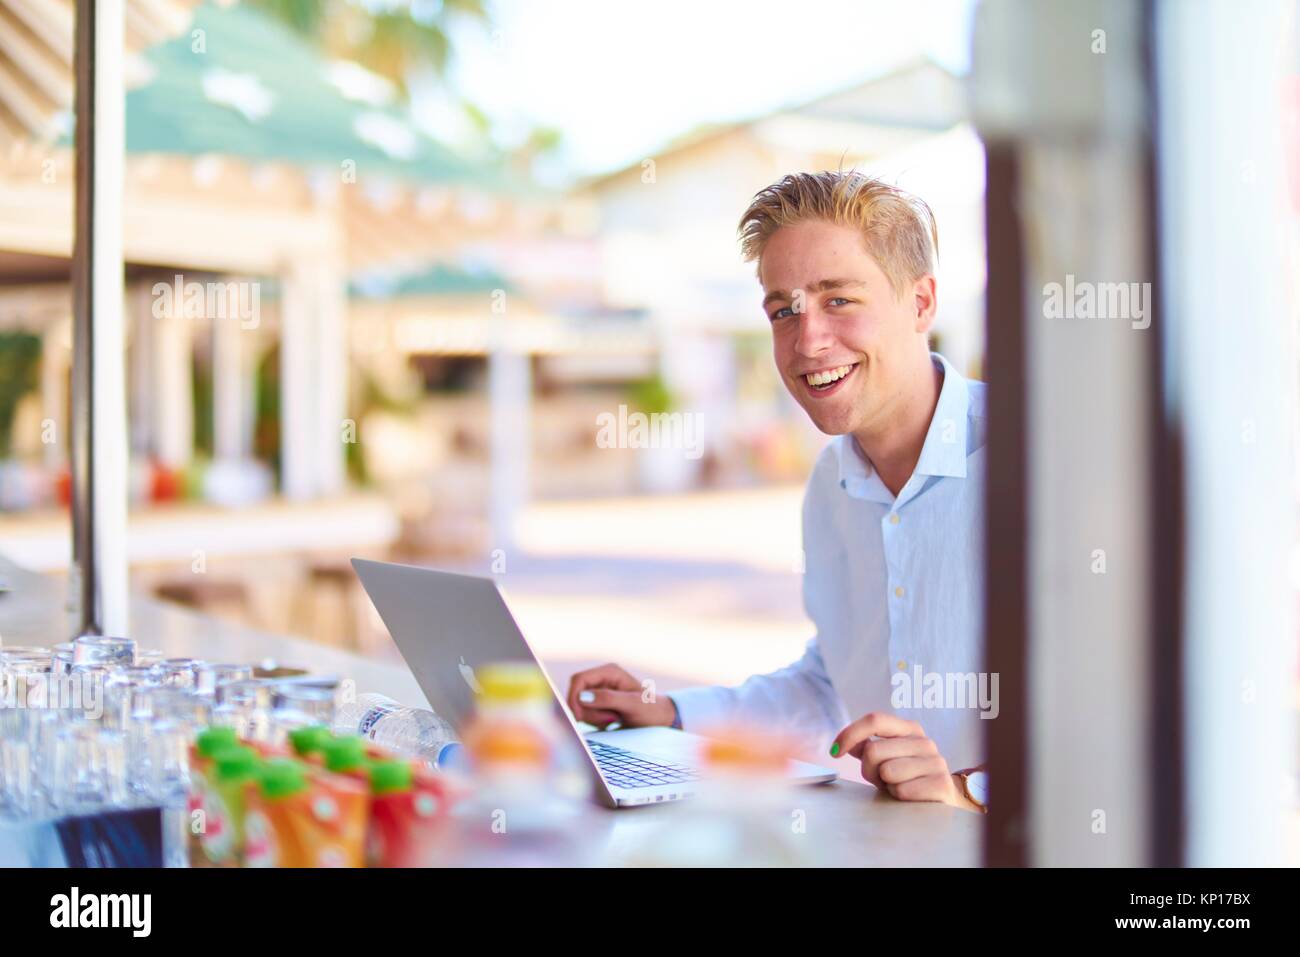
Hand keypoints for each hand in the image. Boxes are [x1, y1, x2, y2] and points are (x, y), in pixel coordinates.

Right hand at [566, 663, 676, 728]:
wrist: (660, 722)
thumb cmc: (651, 710)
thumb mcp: (633, 705)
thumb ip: (609, 699)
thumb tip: (583, 697)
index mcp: (609, 672)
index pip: (579, 679)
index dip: (574, 697)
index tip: (578, 716)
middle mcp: (602, 679)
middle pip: (577, 695)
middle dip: (588, 711)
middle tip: (610, 720)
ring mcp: (599, 692)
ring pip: (580, 706)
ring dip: (594, 718)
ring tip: (615, 720)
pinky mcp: (598, 704)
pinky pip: (585, 714)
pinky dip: (595, 722)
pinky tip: (611, 722)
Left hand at [831, 712, 980, 811]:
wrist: (942, 799)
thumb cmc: (907, 777)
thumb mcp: (884, 758)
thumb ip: (864, 746)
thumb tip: (842, 744)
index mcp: (909, 729)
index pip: (875, 720)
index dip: (850, 734)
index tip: (835, 752)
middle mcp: (925, 741)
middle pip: (873, 751)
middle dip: (869, 770)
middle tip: (882, 779)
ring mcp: (936, 762)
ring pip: (887, 771)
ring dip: (886, 784)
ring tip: (898, 786)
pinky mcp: (941, 784)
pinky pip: (902, 790)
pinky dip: (899, 796)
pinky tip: (910, 796)